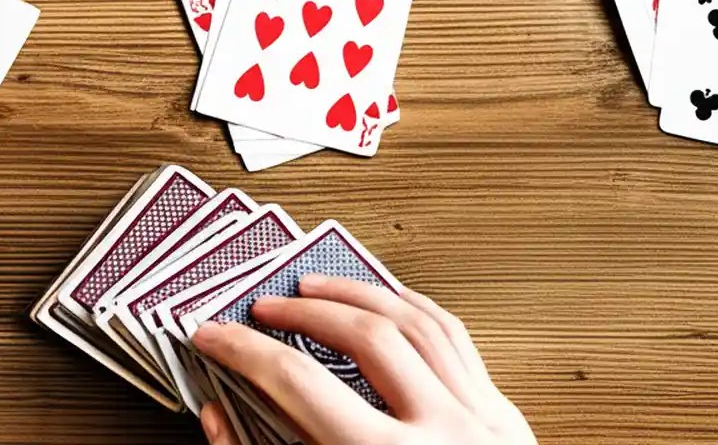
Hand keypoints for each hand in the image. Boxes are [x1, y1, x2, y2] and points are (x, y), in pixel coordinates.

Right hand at [193, 275, 536, 444]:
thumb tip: (219, 416)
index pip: (298, 384)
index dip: (244, 352)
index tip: (212, 336)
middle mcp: (442, 435)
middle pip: (363, 338)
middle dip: (302, 313)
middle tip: (261, 309)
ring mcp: (483, 422)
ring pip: (417, 324)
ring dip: (359, 296)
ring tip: (314, 287)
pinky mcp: (505, 419)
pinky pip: (456, 340)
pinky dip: (415, 309)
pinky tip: (385, 300)